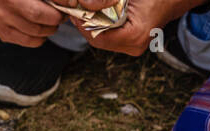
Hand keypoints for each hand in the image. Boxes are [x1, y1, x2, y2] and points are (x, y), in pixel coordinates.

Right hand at [0, 0, 63, 45]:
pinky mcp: (3, 34)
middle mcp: (5, 7)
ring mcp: (2, 22)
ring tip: (51, 22)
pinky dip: (39, 37)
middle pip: (38, 17)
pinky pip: (28, 41)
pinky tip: (40, 30)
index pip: (40, 6)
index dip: (59, 3)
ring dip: (49, 29)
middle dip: (55, 18)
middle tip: (60, 15)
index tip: (68, 4)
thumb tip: (69, 2)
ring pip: (35, 33)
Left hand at [81, 0, 195, 55]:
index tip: (74, 12)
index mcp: (135, 35)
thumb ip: (107, 0)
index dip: (83, 25)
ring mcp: (134, 47)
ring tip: (83, 12)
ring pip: (103, 40)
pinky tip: (95, 16)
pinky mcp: (133, 43)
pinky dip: (101, 27)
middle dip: (85, 26)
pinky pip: (111, 38)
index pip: (98, 37)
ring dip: (92, 27)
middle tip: (75, 11)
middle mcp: (135, 46)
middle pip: (99, 41)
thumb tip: (86, 2)